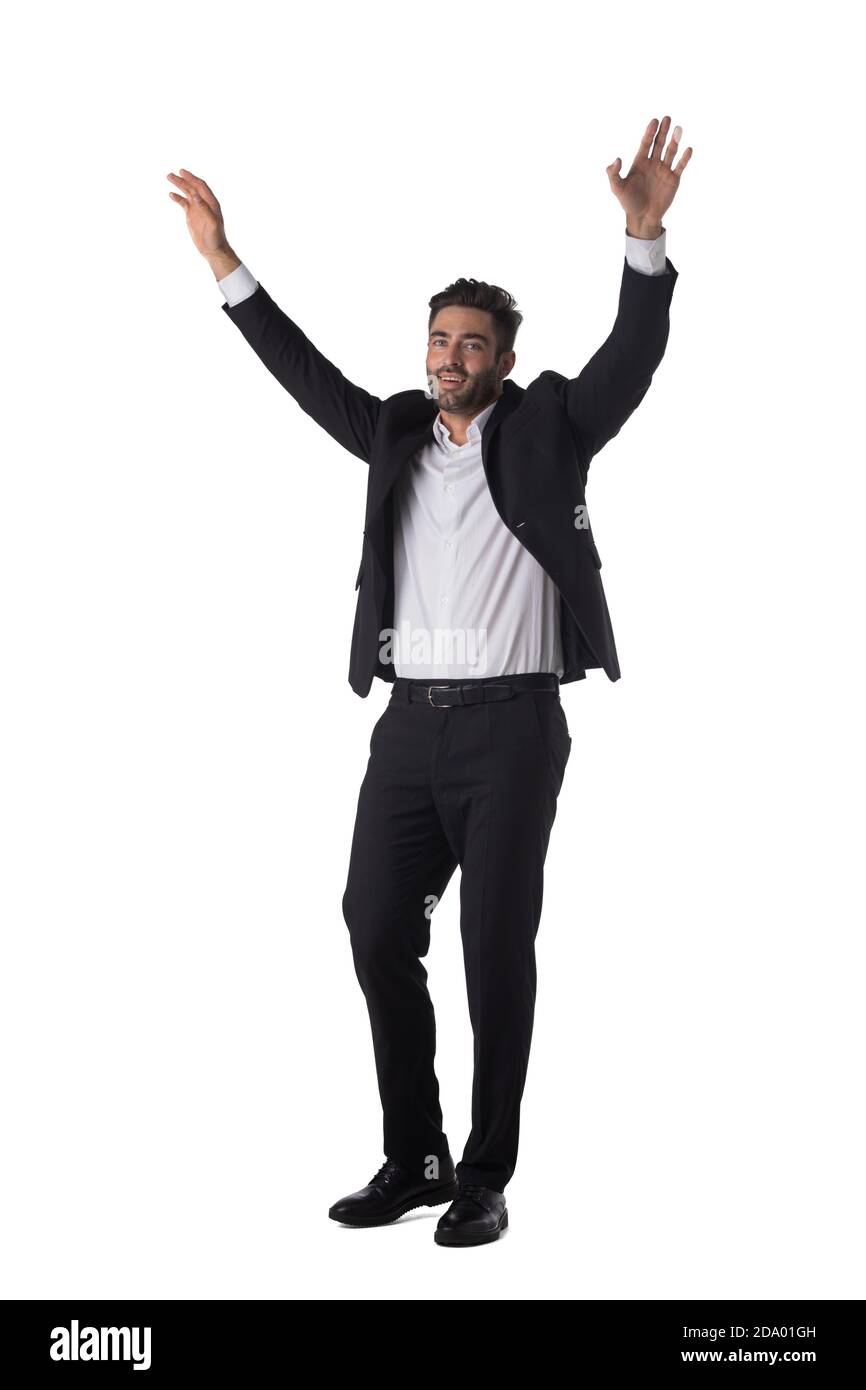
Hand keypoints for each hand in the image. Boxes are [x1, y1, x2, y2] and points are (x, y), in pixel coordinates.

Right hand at [166, 168, 233, 260]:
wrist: (213, 249)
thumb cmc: (216, 237)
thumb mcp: (212, 223)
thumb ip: (205, 209)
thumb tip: (195, 195)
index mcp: (211, 203)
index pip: (201, 186)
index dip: (192, 178)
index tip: (182, 172)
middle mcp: (204, 203)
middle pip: (192, 187)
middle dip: (182, 179)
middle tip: (171, 175)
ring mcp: (197, 208)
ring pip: (187, 193)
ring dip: (179, 185)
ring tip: (169, 178)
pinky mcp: (191, 215)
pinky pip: (184, 203)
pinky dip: (178, 198)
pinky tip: (171, 194)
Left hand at [606, 117, 691, 237]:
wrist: (642, 217)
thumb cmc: (628, 202)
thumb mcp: (617, 189)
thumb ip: (614, 174)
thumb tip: (616, 159)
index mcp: (640, 162)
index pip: (646, 143)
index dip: (650, 133)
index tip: (654, 121)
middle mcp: (653, 163)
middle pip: (659, 144)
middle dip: (663, 131)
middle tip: (667, 118)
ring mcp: (664, 170)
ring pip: (671, 152)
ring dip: (675, 141)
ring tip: (678, 129)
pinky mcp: (673, 179)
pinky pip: (680, 166)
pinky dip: (684, 158)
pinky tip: (688, 149)